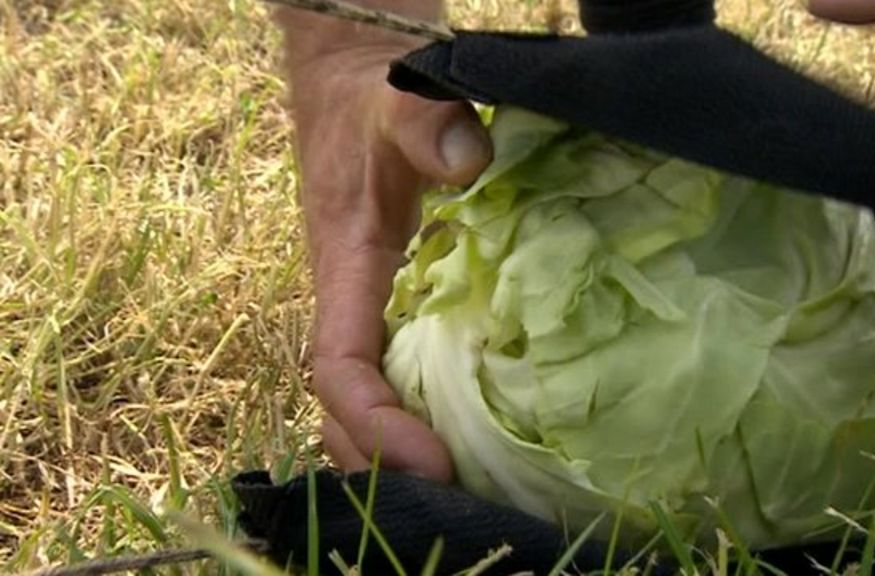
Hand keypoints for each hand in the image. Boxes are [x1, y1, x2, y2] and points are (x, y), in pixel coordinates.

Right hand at [277, 4, 491, 480]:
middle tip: (456, 499)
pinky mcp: (395, 297)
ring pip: (366, 396)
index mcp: (342, 269)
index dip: (374, 422)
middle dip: (381, 461)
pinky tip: (467, 435)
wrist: (352, 83)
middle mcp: (349, 300)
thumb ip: (425, 123)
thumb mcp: (396, 99)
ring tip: (463, 489)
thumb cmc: (369, 98)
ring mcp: (370, 303)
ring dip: (394, 449)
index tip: (429, 461)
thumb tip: (468, 162)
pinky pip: (397, 370)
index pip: (338, 367)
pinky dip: (419, 411)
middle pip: (344, 406)